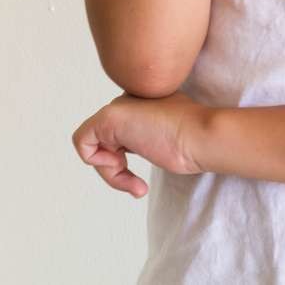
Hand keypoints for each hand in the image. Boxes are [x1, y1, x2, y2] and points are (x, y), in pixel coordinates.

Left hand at [71, 90, 211, 197]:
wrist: (202, 137)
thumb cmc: (193, 143)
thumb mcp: (169, 135)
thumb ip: (151, 134)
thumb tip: (142, 146)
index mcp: (144, 102)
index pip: (120, 133)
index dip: (125, 157)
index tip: (143, 176)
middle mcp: (129, 99)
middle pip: (106, 140)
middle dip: (117, 168)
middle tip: (138, 185)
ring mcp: (119, 105)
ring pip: (95, 145)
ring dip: (111, 172)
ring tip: (134, 183)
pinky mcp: (108, 117)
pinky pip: (83, 143)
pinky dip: (97, 162)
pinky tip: (120, 165)